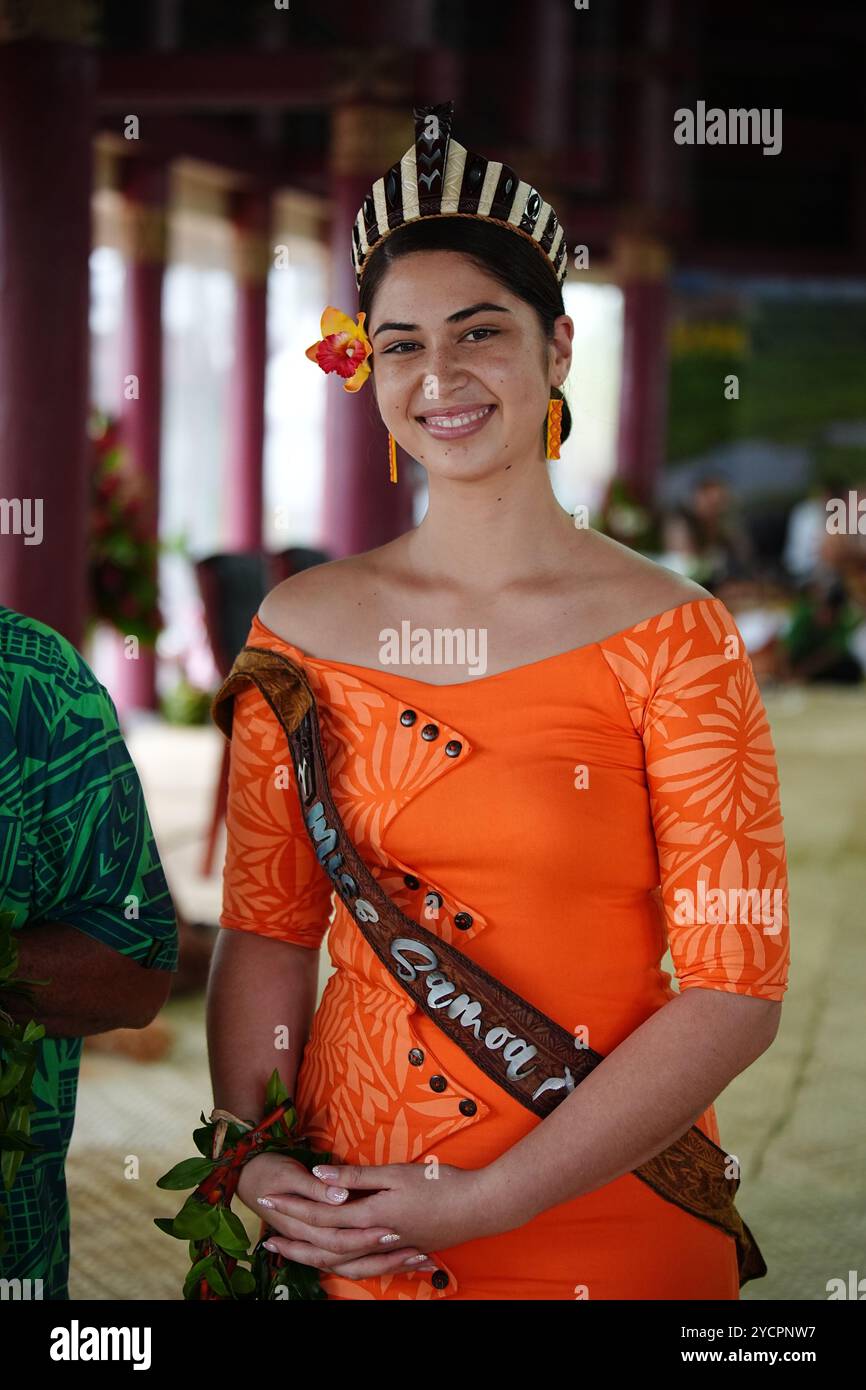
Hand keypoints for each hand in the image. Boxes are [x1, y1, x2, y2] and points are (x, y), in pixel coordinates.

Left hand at [254, 1160, 497, 1280]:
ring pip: (343, 1262)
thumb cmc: (441, 1184)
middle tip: (266, 1240)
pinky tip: (338, 1264)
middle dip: (294, 1241)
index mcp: (372, 1215)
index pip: (322, 1213)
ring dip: (314, 1258)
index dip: (293, 1206)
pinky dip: (346, 1267)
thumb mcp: (397, 1173)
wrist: (480, 1207)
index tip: (267, 1199)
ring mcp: (390, 1249)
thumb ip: (357, 1176)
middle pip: (325, 1245)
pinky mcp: (402, 1251)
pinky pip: (365, 1267)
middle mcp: (376, 1238)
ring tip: (292, 1255)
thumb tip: (319, 1175)